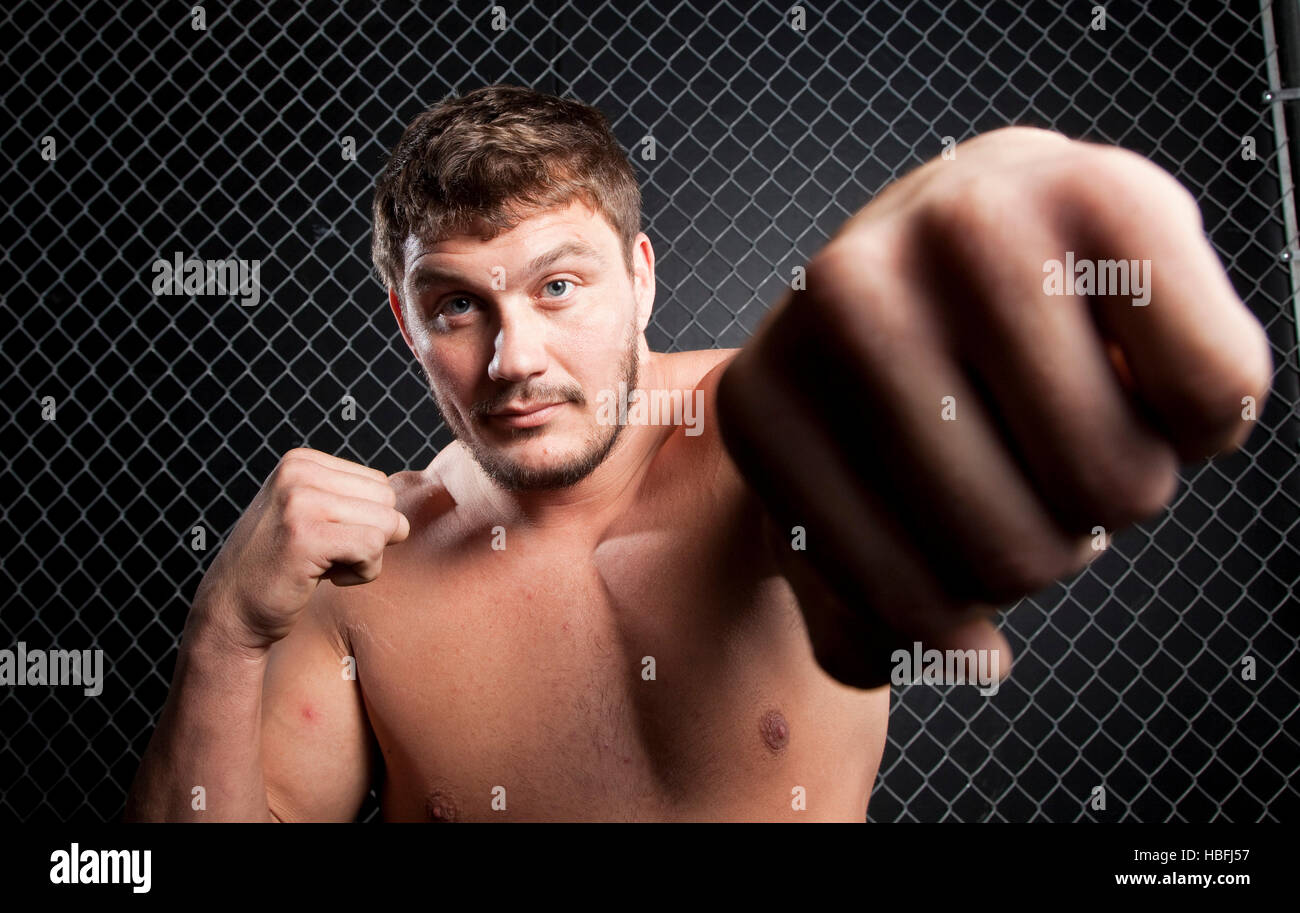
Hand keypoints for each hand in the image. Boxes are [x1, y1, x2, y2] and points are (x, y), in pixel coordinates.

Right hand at [192, 448, 409, 652]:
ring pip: (386, 524)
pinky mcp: (305, 536)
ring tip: (324, 566)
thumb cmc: (280, 569)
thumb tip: (405, 496)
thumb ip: (348, 497)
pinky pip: (373, 548)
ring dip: (366, 558)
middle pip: (386, 501)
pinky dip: (362, 573)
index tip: (324, 539)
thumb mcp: (308, 514)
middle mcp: (298, 472)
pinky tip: (327, 578)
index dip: (364, 522)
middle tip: (326, 556)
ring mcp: (299, 501)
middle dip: (370, 537)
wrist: (231, 612)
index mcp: (301, 461)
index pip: (378, 484)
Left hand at [717, 126, 1272, 688]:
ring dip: (1124, 481)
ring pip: (1116, 479)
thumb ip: (868, 617)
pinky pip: (1212, 388)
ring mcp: (965, 226)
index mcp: (766, 402)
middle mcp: (843, 299)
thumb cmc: (905, 390)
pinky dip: (1206, 415)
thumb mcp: (847, 503)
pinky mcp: (1098, 185)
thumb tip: (975, 656)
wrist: (961, 229)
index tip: (946, 526)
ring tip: (1076, 411)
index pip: (911, 606)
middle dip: (1051, 541)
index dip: (962, 604)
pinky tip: (1142, 364)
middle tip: (1025, 465)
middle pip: (1017, 551)